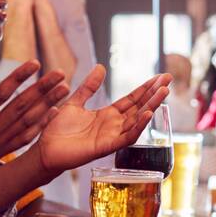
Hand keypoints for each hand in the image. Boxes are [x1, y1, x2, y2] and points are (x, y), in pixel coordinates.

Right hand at [0, 54, 67, 187]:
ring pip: (28, 122)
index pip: (1, 94)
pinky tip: (54, 111)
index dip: (19, 77)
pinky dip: (41, 125)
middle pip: (21, 107)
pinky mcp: (2, 153)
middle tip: (60, 74)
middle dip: (42, 89)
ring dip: (47, 104)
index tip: (35, 63)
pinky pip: (26, 138)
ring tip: (63, 89)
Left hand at [28, 65, 171, 175]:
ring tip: (163, 92)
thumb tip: (100, 67)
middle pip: (139, 107)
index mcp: (107, 115)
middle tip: (169, 79)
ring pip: (137, 121)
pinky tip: (148, 114)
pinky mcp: (106, 147)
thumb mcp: (74, 102)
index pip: (132, 100)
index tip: (159, 77)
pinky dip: (138, 126)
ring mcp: (112, 136)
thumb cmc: (58, 130)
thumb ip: (88, 87)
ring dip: (151, 106)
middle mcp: (113, 125)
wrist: (46, 149)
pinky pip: (127, 137)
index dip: (145, 88)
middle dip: (154, 94)